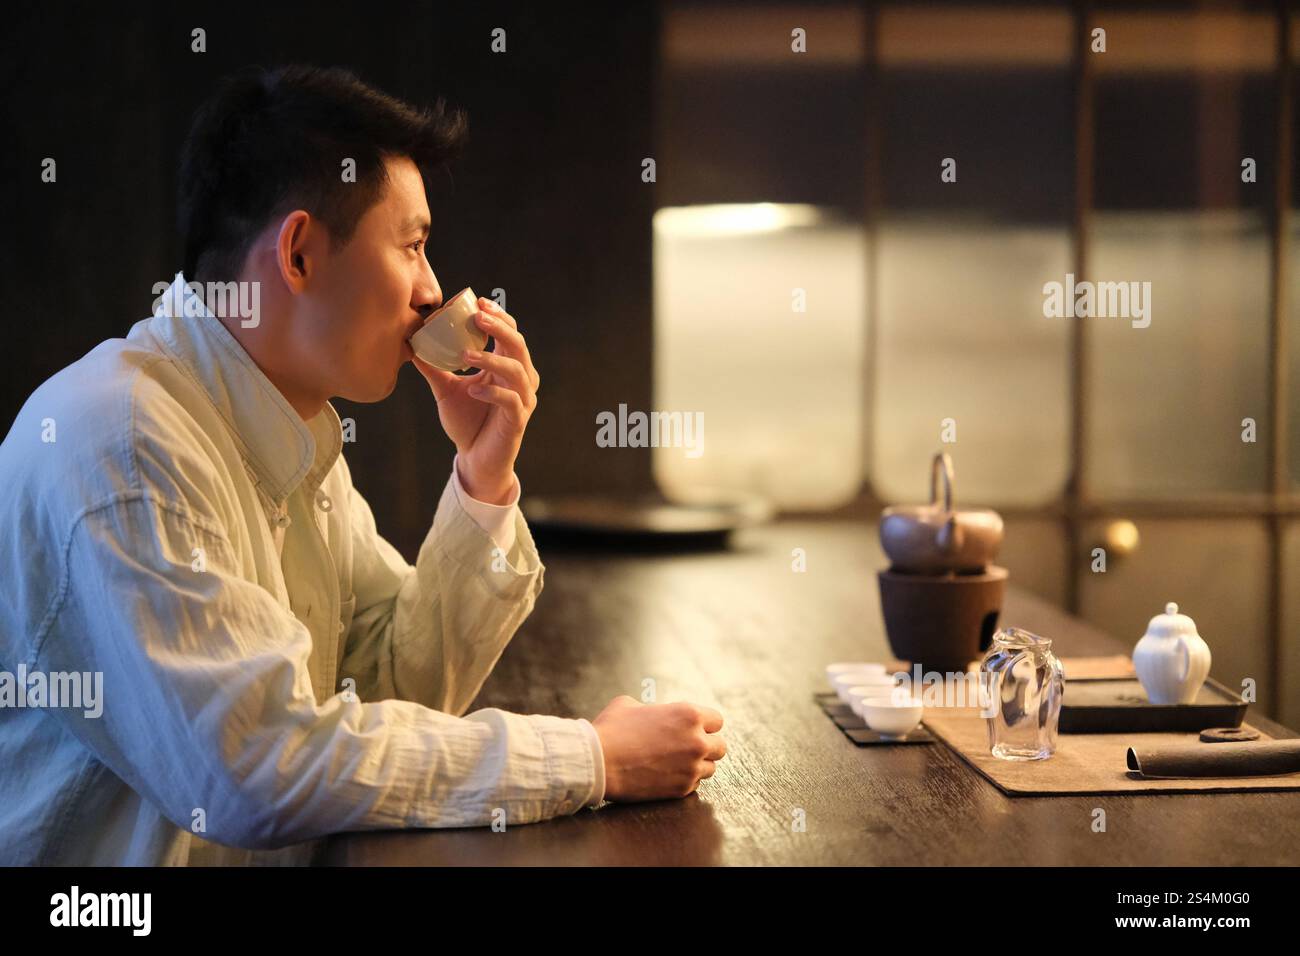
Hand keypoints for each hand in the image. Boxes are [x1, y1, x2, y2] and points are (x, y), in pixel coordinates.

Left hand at [411, 298, 539, 502]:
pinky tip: (472, 390)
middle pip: (518, 345)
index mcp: (507, 368)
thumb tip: (410, 343)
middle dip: (500, 328)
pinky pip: (511, 402)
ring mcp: (522, 400)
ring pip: (517, 371)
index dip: (499, 317)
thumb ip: (434, 367)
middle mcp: (520, 380)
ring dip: (491, 359)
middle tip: (477, 317)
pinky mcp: (518, 421)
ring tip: (465, 354)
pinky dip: (492, 393)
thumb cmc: (466, 422)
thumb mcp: (445, 390)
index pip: (510, 334)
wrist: (475, 459)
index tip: (478, 302)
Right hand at [591, 696, 726, 801]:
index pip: (717, 720)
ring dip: (697, 765)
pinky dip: (684, 780)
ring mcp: (691, 768)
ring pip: (710, 768)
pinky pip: (694, 785)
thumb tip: (651, 713)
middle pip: (720, 747)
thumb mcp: (630, 704)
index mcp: (689, 715)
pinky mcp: (682, 789)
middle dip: (707, 746)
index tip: (695, 729)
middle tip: (689, 747)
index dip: (705, 724)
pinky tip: (666, 775)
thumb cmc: (611, 729)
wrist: (598, 763)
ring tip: (676, 762)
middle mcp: (696, 741)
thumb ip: (652, 708)